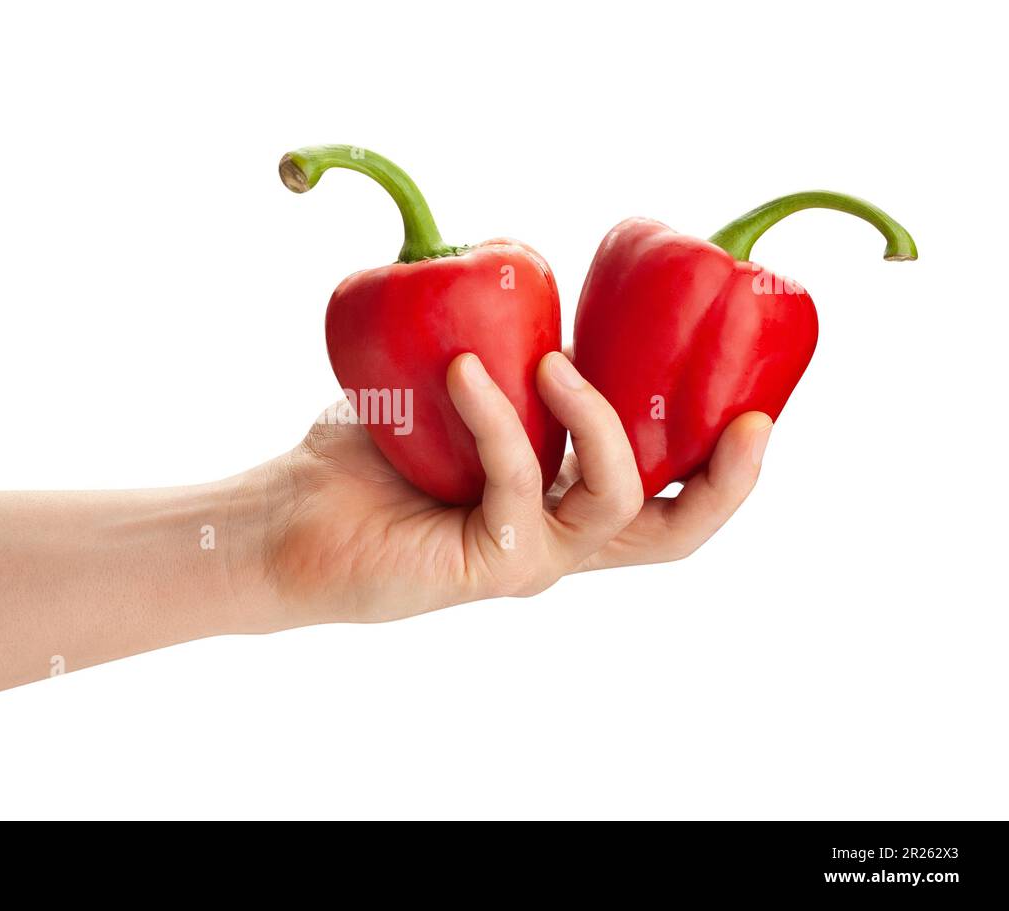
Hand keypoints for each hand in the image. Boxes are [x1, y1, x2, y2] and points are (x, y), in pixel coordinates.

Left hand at [255, 351, 772, 626]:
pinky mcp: (489, 564)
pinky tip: (462, 371)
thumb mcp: (454, 389)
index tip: (756, 403)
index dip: (724, 463)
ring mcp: (530, 558)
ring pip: (616, 501)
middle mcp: (560, 537)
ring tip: (551, 360)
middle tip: (747, 418)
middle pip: (675, 530)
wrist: (288, 517)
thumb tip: (521, 281)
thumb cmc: (368, 452)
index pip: (669, 495)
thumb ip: (501, 353)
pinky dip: (497, 414)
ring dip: (596, 416)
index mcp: (564, 501)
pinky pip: (520, 480)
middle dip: (727, 477)